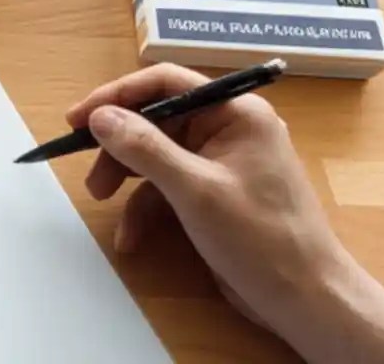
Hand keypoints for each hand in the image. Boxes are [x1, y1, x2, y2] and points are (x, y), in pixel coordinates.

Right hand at [67, 63, 383, 363]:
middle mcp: (228, 130)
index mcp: (235, 113)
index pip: (166, 84)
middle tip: (87, 167)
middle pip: (156, 120)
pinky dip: (145, 208)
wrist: (306, 300)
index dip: (117, 96)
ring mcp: (221, 163)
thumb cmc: (260, 238)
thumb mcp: (195, 190)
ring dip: (126, 178)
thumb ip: (145, 149)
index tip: (78, 119)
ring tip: (101, 200)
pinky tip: (131, 237)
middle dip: (119, 146)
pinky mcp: (213, 194)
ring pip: (156, 155)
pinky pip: (167, 187)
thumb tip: (99, 117)